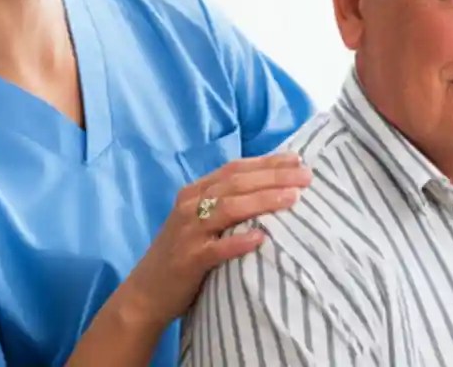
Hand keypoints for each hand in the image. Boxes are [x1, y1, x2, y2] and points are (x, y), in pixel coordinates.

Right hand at [124, 153, 312, 325]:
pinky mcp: (189, 259)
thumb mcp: (200, 221)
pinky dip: (239, 241)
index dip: (267, 162)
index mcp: (195, 192)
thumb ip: (227, 203)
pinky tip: (261, 238)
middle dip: (273, 176)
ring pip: (229, 209)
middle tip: (306, 176)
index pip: (235, 169)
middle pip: (236, 184)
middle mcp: (190, 205)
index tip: (297, 159)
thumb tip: (272, 189)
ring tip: (292, 198)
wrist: (146, 293)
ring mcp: (189, 232)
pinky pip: (217, 248)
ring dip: (263, 201)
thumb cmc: (183, 254)